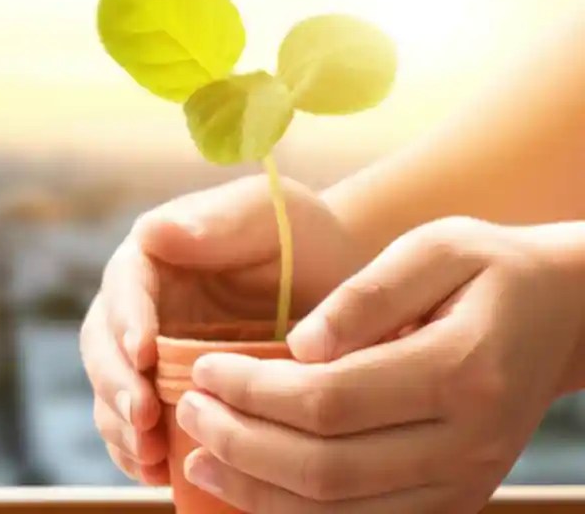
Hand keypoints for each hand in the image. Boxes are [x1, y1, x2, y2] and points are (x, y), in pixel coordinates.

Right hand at [80, 176, 361, 484]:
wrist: (337, 288)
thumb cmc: (304, 240)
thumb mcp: (269, 216)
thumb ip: (217, 221)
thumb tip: (151, 233)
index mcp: (152, 256)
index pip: (124, 286)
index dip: (127, 319)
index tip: (144, 352)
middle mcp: (138, 307)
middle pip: (103, 345)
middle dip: (116, 384)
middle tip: (143, 417)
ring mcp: (148, 357)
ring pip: (111, 392)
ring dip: (121, 426)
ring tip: (149, 456)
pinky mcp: (164, 397)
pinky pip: (136, 429)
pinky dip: (138, 453)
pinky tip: (158, 474)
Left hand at [181, 216, 584, 512]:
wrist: (564, 316)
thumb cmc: (490, 272)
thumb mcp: (436, 247)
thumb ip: (365, 294)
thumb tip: (298, 346)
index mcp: (459, 371)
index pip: (329, 401)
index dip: (252, 392)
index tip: (203, 369)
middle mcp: (467, 442)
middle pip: (327, 469)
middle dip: (241, 445)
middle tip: (188, 412)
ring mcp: (464, 483)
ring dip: (257, 492)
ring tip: (199, 458)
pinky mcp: (455, 501)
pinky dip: (297, 513)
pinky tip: (250, 485)